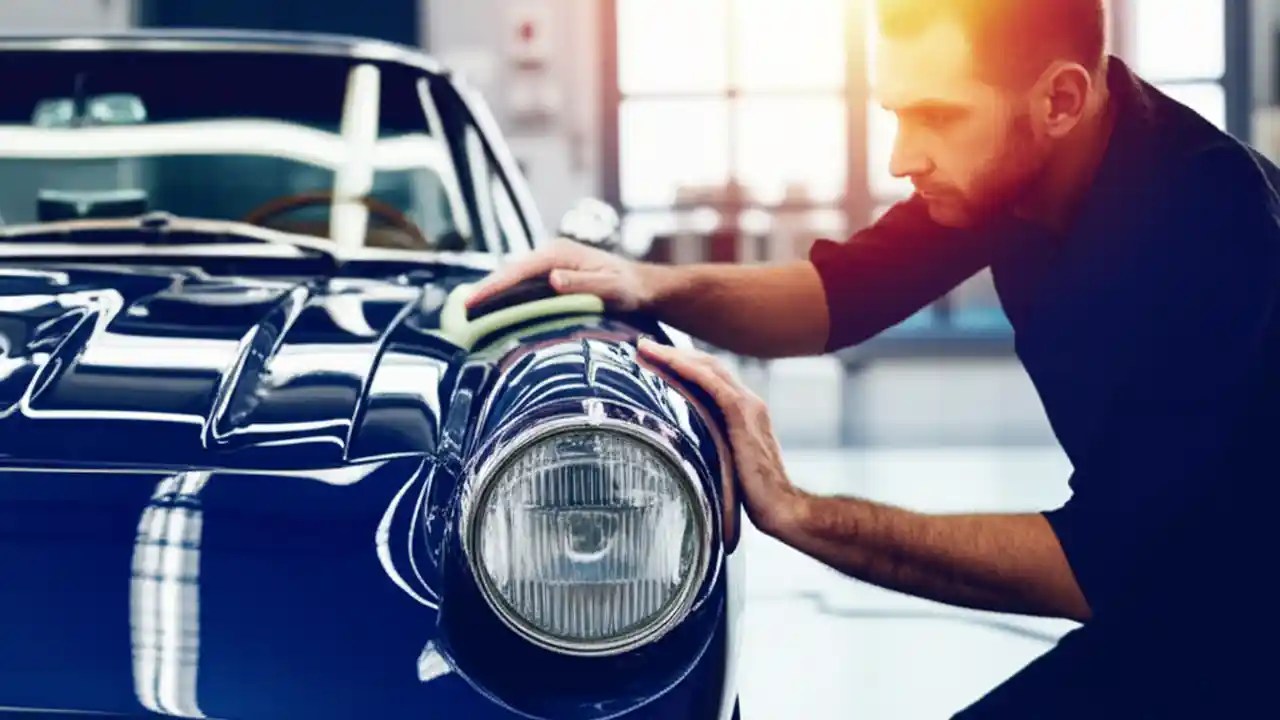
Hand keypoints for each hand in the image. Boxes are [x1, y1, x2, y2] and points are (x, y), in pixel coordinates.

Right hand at [465, 238, 655, 311]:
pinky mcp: (550, 279)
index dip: (493, 286)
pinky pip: (522, 287)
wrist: (643, 287)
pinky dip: (505, 298)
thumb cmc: (630, 288)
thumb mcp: (611, 287)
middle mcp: (550, 256)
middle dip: (484, 289)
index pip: (518, 270)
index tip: (472, 300)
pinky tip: (491, 312)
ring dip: (491, 294)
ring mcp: (549, 266)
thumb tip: (552, 278)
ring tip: (465, 312)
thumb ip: (584, 282)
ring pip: (512, 279)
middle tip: (458, 309)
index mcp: (559, 254)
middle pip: (509, 273)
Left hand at [636, 337, 803, 535]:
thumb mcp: (726, 464)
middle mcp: (749, 402)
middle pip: (708, 365)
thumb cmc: (754, 497)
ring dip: (675, 356)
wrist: (782, 508)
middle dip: (674, 353)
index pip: (712, 377)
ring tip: (646, 349)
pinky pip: (712, 384)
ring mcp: (749, 406)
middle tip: (644, 346)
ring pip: (708, 368)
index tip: (654, 359)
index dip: (683, 364)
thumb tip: (681, 453)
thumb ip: (711, 449)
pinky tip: (668, 362)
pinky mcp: (743, 415)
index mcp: (746, 412)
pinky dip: (688, 368)